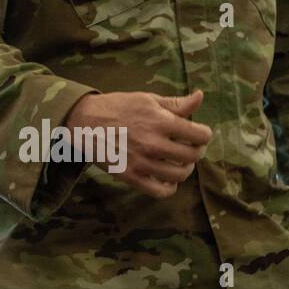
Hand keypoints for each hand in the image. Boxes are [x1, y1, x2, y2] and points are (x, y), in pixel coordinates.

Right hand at [64, 88, 212, 198]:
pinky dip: (169, 188)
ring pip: (179, 175)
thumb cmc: (117, 107)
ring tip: (178, 161)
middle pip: (192, 156)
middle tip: (189, 147)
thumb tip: (200, 96)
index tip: (198, 133)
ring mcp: (142, 162)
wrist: (84, 120)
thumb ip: (175, 103)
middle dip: (196, 151)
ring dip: (184, 169)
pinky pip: (160, 191)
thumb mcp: (146, 99)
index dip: (203, 134)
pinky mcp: (130, 176)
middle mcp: (154, 143)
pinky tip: (167, 179)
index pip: (200, 135)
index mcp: (160, 121)